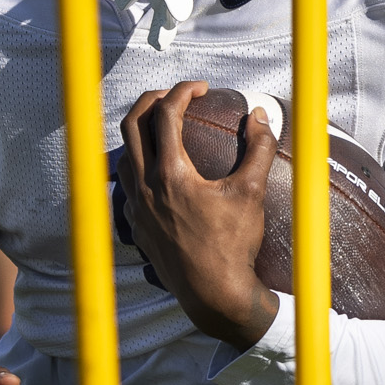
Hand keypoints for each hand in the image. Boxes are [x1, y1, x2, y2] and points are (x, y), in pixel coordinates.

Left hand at [117, 80, 280, 349]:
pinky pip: (125, 186)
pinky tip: (159, 174)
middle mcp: (144, 187)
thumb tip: (261, 116)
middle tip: (175, 97)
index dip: (183, 92)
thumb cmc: (233, 246)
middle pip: (132, 125)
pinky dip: (138, 167)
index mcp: (170, 174)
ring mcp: (135, 208)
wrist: (214, 295)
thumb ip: (258, 149)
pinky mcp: (135, 227)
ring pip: (123, 155)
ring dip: (140, 134)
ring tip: (163, 130)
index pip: (166, 114)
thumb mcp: (251, 193)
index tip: (201, 89)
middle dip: (151, 100)